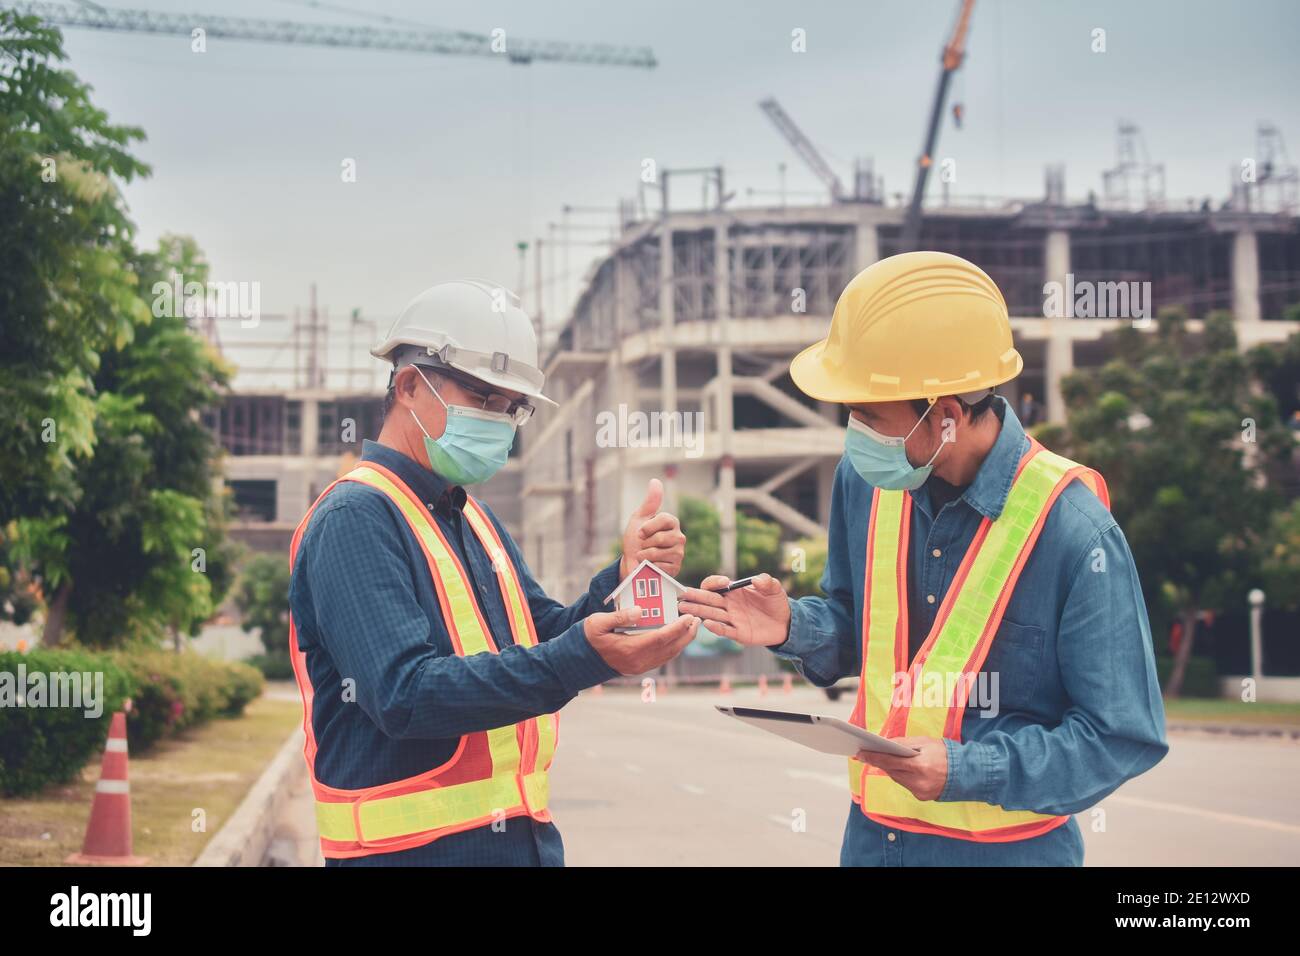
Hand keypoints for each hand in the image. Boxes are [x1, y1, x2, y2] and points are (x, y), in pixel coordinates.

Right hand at [584, 606, 698, 675]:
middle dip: (686, 634)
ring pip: (668, 655)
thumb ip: (620, 616)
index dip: (677, 628)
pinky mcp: (639, 667)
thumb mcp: (598, 622)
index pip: (661, 638)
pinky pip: (662, 658)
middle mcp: (638, 660)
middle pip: (670, 648)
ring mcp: (639, 666)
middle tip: (697, 620)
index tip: (689, 617)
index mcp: (629, 648)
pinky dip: (673, 648)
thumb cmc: (588, 638)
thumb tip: (639, 610)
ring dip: (682, 642)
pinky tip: (677, 638)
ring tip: (691, 627)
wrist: (579, 660)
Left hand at [620, 478, 685, 577]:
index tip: (640, 532)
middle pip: (660, 538)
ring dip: (644, 555)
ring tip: (644, 556)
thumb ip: (650, 502)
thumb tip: (656, 480)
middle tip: (643, 545)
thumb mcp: (640, 518)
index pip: (663, 519)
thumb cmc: (636, 539)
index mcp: (671, 522)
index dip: (647, 527)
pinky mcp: (676, 568)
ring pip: (658, 552)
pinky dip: (649, 567)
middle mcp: (679, 537)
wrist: (632, 562)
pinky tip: (650, 566)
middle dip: (644, 543)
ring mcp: (679, 553)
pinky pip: (659, 566)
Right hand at [677, 574, 790, 646]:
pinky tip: (706, 623)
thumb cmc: (776, 603)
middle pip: (708, 600)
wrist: (787, 623)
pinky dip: (715, 627)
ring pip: (712, 614)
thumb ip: (766, 581)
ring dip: (698, 611)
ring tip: (683, 608)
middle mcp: (730, 605)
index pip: (716, 586)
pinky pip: (725, 630)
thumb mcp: (775, 588)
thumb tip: (757, 579)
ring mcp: (733, 620)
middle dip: (695, 597)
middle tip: (682, 594)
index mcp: (734, 592)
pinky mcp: (739, 633)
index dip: (714, 583)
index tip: (722, 582)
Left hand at [854, 736, 946, 801]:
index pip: (891, 762)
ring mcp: (921, 792)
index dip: (874, 757)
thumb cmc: (946, 753)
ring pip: (897, 779)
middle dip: (879, 762)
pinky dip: (902, 776)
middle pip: (891, 771)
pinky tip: (899, 768)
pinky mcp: (922, 797)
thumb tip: (885, 743)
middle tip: (866, 754)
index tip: (860, 753)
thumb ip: (905, 743)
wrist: (967, 773)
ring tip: (881, 759)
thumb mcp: (926, 742)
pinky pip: (905, 784)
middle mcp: (919, 782)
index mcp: (921, 765)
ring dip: (890, 769)